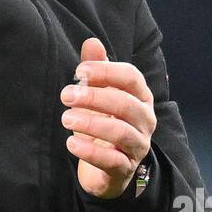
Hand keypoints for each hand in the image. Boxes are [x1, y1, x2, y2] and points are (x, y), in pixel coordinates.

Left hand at [59, 37, 156, 198]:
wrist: (107, 168)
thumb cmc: (103, 122)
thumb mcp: (99, 94)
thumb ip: (97, 69)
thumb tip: (92, 41)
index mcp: (141, 97)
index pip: (131, 77)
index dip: (106, 71)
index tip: (79, 71)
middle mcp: (145, 120)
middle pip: (125, 104)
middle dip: (94, 97)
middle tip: (65, 95)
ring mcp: (138, 145)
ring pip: (121, 133)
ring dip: (91, 124)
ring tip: (66, 119)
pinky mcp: (125, 169)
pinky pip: (112, 161)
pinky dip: (90, 151)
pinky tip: (71, 143)